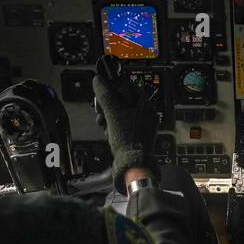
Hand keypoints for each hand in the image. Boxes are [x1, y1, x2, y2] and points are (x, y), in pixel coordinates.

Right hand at [93, 56, 157, 190]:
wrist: (132, 164)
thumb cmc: (127, 139)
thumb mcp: (113, 114)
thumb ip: (105, 95)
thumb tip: (98, 80)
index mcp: (145, 105)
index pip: (128, 86)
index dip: (114, 87)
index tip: (102, 92)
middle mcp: (146, 113)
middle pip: (123, 100)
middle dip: (108, 105)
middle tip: (100, 111)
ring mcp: (142, 124)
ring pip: (121, 112)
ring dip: (108, 116)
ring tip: (102, 123)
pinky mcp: (137, 134)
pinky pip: (123, 124)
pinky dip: (113, 125)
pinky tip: (108, 131)